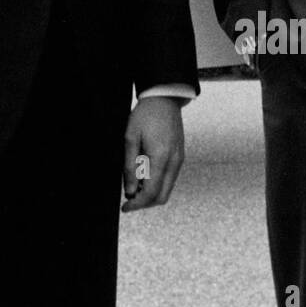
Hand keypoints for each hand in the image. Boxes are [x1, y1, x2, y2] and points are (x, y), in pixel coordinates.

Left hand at [121, 97, 185, 211]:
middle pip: (162, 197)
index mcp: (161, 157)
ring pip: (167, 190)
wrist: (164, 99)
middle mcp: (174, 162)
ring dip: (151, 194)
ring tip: (134, 187)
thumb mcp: (130, 138)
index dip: (137, 204)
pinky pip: (170, 179)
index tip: (125, 207)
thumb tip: (130, 191)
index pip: (151, 193)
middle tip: (128, 200)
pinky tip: (144, 178)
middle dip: (144, 203)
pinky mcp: (180, 157)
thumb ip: (130, 167)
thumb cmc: (145, 115)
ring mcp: (179, 160)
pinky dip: (158, 185)